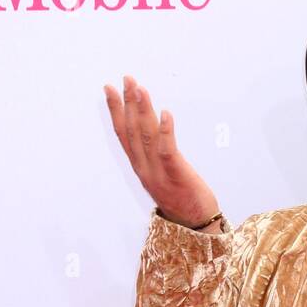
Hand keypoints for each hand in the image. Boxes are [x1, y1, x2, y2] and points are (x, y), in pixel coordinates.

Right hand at [103, 75, 219, 227]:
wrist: (196, 228)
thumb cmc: (183, 200)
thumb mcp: (163, 176)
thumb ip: (155, 157)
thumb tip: (152, 133)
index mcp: (140, 168)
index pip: (124, 135)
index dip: (115, 111)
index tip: (109, 88)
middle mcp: (145, 170)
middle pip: (132, 131)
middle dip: (128, 102)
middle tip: (127, 78)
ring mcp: (159, 174)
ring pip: (146, 137)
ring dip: (143, 110)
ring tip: (141, 88)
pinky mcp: (177, 176)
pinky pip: (167, 151)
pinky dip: (164, 131)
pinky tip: (164, 113)